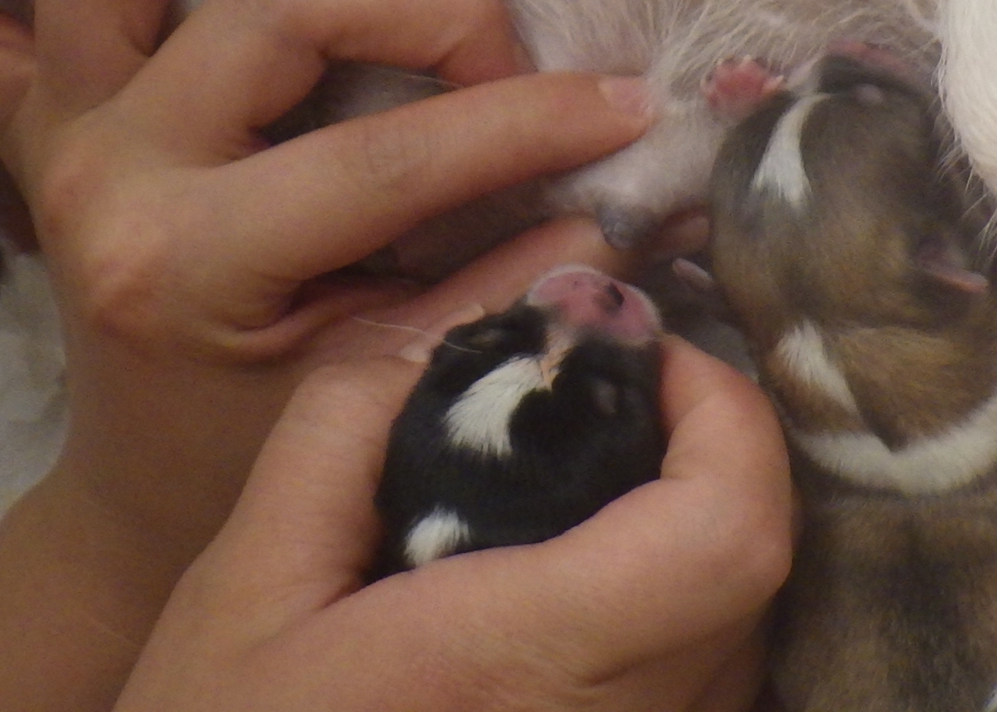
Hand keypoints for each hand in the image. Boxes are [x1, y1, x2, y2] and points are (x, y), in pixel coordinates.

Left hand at [0, 0, 655, 580]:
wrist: (141, 494)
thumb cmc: (270, 449)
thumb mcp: (389, 386)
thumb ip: (497, 289)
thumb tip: (615, 193)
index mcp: (189, 267)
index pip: (382, 157)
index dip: (525, 120)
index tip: (623, 106)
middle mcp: (105, 179)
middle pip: (267, 4)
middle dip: (425, 3)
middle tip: (497, 47)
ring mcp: (53, 135)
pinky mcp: (25, 116)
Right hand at [119, 336, 793, 711]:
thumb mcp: (243, 584)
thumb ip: (349, 427)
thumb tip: (468, 320)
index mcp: (522, 665)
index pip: (730, 533)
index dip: (725, 418)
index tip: (641, 362)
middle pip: (753, 573)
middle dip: (706, 458)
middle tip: (604, 403)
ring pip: (738, 637)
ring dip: (691, 540)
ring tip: (574, 497)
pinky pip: (697, 693)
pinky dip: (665, 618)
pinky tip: (562, 591)